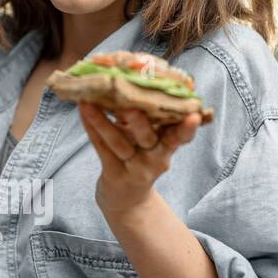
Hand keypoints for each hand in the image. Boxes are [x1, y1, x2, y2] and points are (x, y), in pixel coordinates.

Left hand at [79, 104, 201, 220]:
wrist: (127, 200)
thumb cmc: (141, 159)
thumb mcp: (154, 141)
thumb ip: (153, 118)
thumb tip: (140, 77)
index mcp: (167, 146)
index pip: (181, 137)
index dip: (187, 127)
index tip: (194, 115)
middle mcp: (155, 159)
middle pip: (149, 139)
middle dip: (140, 123)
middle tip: (131, 107)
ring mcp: (134, 168)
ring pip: (119, 143)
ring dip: (104, 123)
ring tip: (91, 102)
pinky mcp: (114, 174)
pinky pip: (102, 149)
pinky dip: (92, 128)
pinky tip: (83, 110)